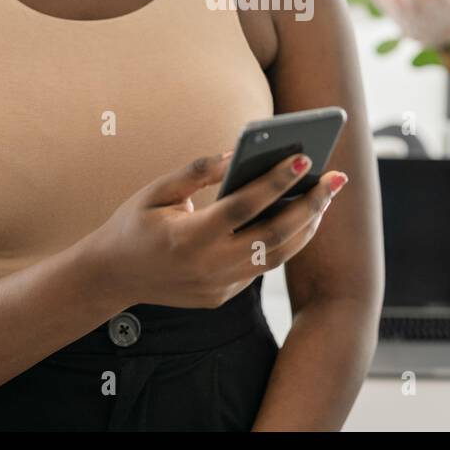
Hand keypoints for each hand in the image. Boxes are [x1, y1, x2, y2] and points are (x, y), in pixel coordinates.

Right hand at [90, 151, 348, 309]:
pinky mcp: (222, 296)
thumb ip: (195, 172)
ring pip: (276, 257)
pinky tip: (299, 219)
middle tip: (336, 178)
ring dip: (306, 227)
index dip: (276, 182)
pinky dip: (284, 243)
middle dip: (311, 205)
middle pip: (274, 237)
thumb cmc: (134, 224)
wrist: (112, 277)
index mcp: (189, 237)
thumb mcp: (155, 191)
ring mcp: (218, 286)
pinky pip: (260, 267)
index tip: (303, 159)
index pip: (244, 206)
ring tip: (324, 198)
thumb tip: (235, 152)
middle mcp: (208, 266)